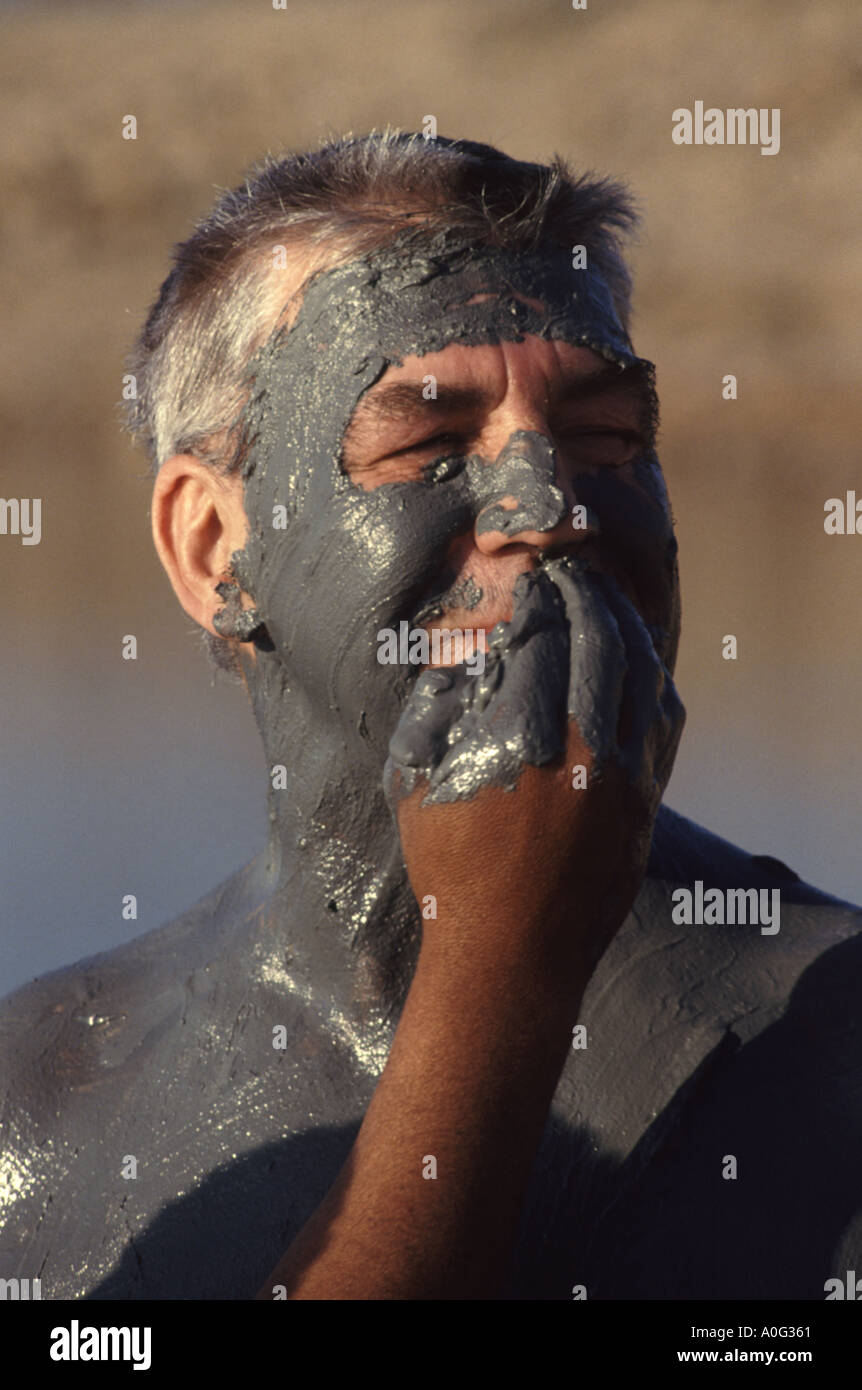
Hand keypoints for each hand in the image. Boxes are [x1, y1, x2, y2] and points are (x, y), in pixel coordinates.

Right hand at [384, 557, 684, 976]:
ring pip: (641, 676)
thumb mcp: (414, 780)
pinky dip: (653, 681)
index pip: (542, 637)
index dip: (541, 599)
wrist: (509, 957)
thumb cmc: (448, 869)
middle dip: (588, 598)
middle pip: (599, 642)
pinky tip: (640, 666)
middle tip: (575, 575)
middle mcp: (580, 747)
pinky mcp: (646, 804)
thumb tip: (468, 657)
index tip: (536, 580)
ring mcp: (623, 776)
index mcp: (516, 736)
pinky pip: (662, 724)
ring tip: (608, 606)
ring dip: (626, 630)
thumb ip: (437, 707)